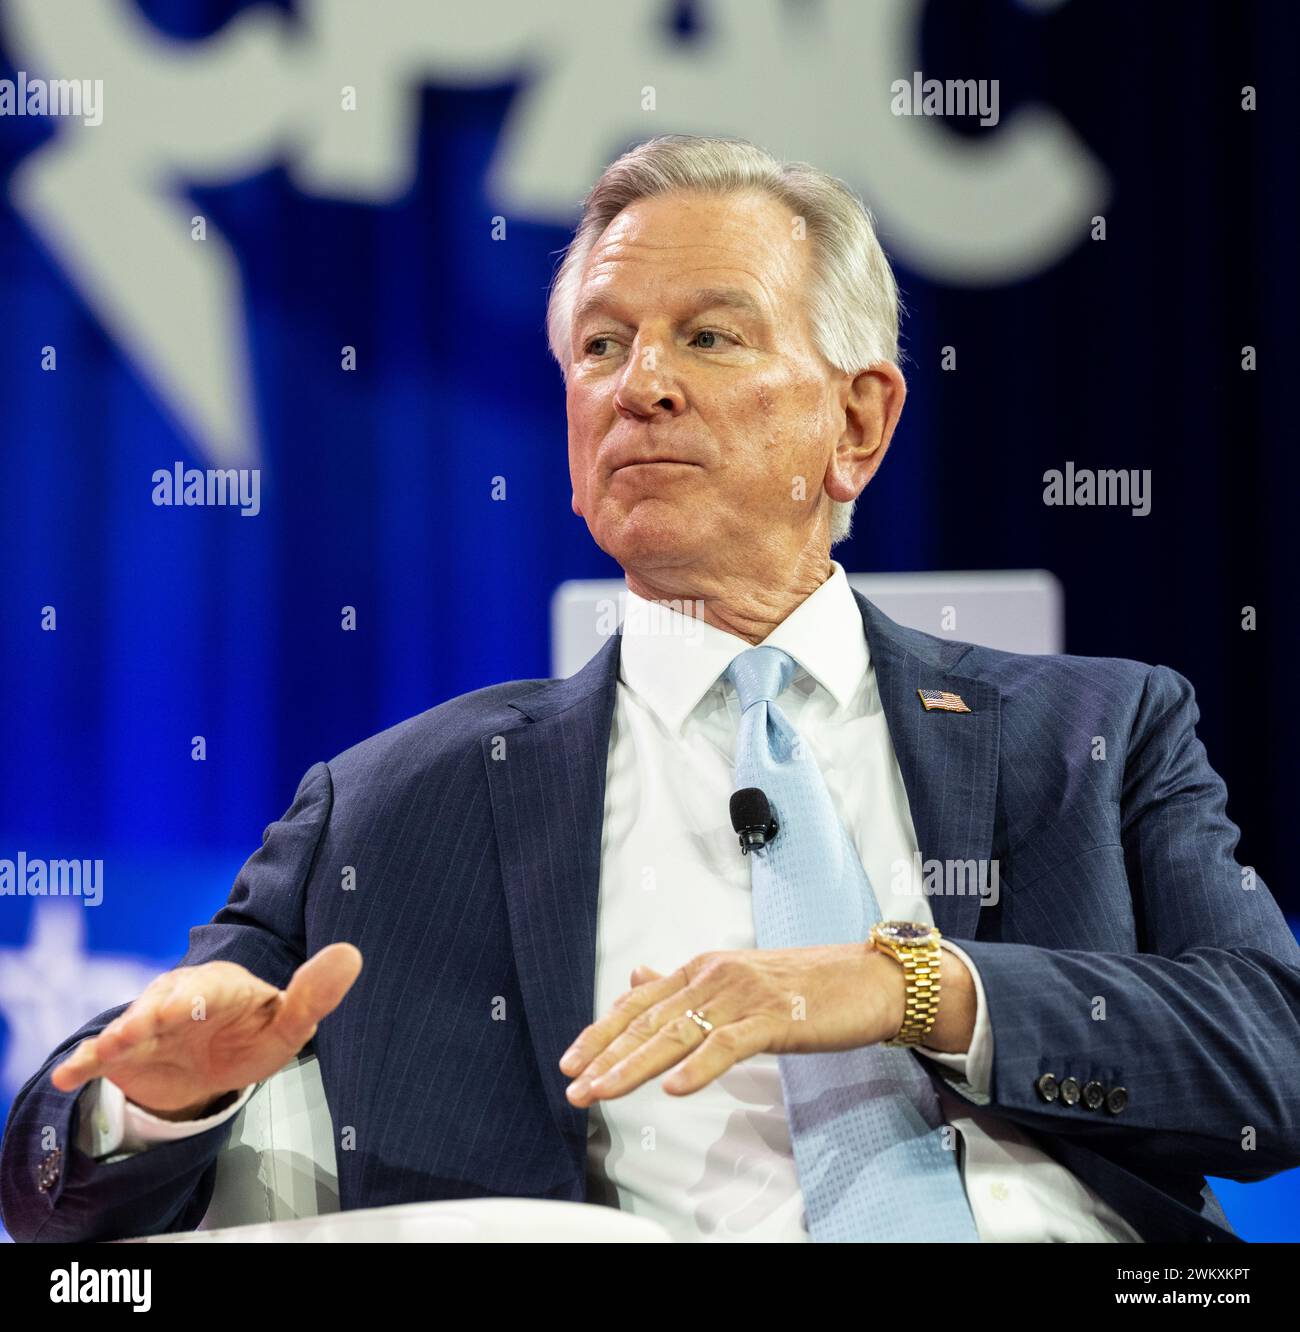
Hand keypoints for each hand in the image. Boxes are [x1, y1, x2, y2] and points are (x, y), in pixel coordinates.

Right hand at [50, 943, 362, 1118]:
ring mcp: (148, 1024)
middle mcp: (180, 997)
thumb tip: (352, 953)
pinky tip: (69, 1075)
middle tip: (145, 1023)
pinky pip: (102, 1056)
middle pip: (165, 1002)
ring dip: (121, 1035)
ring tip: (110, 1046)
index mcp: (222, 987)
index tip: (187, 1006)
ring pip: (132, 1025)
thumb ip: (315, 995)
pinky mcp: (124, 1052)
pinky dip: (86, 1062)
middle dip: (154, 1012)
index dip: (200, 998)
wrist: (210, 1064)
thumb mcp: (288, 1024)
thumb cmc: (251, 1036)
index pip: (214, 990)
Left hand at [559, 944, 905, 1105]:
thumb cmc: (807, 985)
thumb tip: (637, 979)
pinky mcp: (774, 1018)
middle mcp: (716, 975)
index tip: (571, 1061)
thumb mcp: (736, 979)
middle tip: (574, 1085)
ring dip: (636, 1065)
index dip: (602, 1032)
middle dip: (607, 1054)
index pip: (640, 1002)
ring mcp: (744, 995)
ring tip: (605, 1090)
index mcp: (704, 968)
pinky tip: (675, 1088)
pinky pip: (729, 1044)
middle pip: (650, 1019)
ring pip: (679, 1033)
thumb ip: (685, 985)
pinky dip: (700, 1067)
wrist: (869, 979)